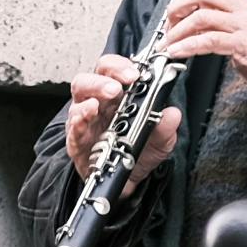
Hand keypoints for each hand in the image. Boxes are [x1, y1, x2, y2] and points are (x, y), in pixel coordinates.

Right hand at [60, 52, 183, 187]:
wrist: (128, 179)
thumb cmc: (137, 152)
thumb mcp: (160, 141)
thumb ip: (166, 127)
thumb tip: (172, 114)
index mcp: (116, 96)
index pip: (112, 70)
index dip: (121, 66)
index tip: (135, 73)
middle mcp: (97, 103)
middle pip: (90, 78)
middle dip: (103, 79)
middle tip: (117, 87)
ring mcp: (84, 121)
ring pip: (79, 97)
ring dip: (90, 95)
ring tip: (100, 102)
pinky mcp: (76, 141)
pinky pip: (73, 127)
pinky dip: (78, 120)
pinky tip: (86, 118)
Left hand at [154, 0, 246, 92]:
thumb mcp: (245, 27)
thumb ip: (222, 21)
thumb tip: (195, 22)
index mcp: (241, 3)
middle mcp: (241, 10)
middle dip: (177, 5)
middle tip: (168, 22)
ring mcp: (242, 26)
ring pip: (201, 16)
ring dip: (178, 30)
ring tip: (168, 43)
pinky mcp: (241, 45)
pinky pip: (208, 41)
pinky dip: (187, 46)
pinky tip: (178, 52)